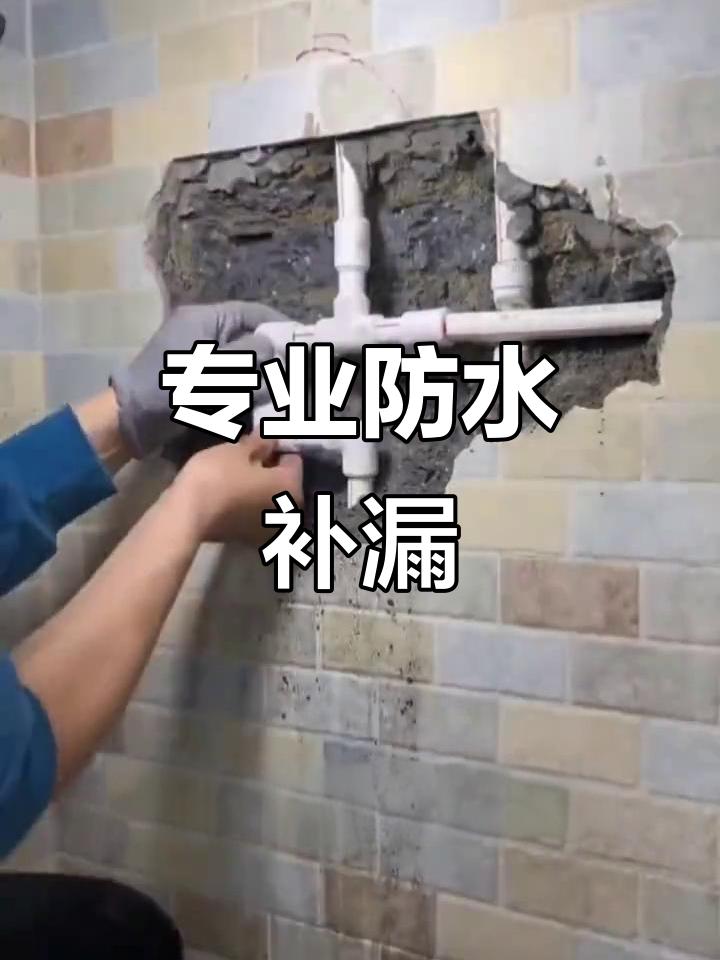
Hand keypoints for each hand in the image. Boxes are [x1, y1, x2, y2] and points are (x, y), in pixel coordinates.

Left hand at [110, 301, 289, 459]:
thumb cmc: (173, 388)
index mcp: (206, 319)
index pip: (253, 313)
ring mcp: (198, 356)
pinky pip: (228, 377)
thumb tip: (275, 343)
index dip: (281, 325)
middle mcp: (203, 332)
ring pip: (241, 360)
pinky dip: (244, 388)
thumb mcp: (218, 369)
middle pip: (249, 336)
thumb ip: (251, 353)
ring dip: (259, 375)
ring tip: (281, 390)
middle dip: (272, 354)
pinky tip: (258, 402)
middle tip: (296, 371)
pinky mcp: (196, 379)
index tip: (304, 342)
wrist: (132, 419)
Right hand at [174, 433, 302, 545]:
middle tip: (244, 456)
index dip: (275, 448)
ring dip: (258, 487)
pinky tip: (229, 492)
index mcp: (291, 487)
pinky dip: (247, 503)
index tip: (257, 442)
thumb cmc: (217, 477)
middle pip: (284, 482)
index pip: (293, 460)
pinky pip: (254, 513)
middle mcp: (289, 512)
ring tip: (234, 473)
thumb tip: (271, 440)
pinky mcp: (249, 539)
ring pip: (270, 499)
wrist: (187, 516)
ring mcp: (270, 529)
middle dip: (268, 469)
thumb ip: (260, 443)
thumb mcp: (238, 451)